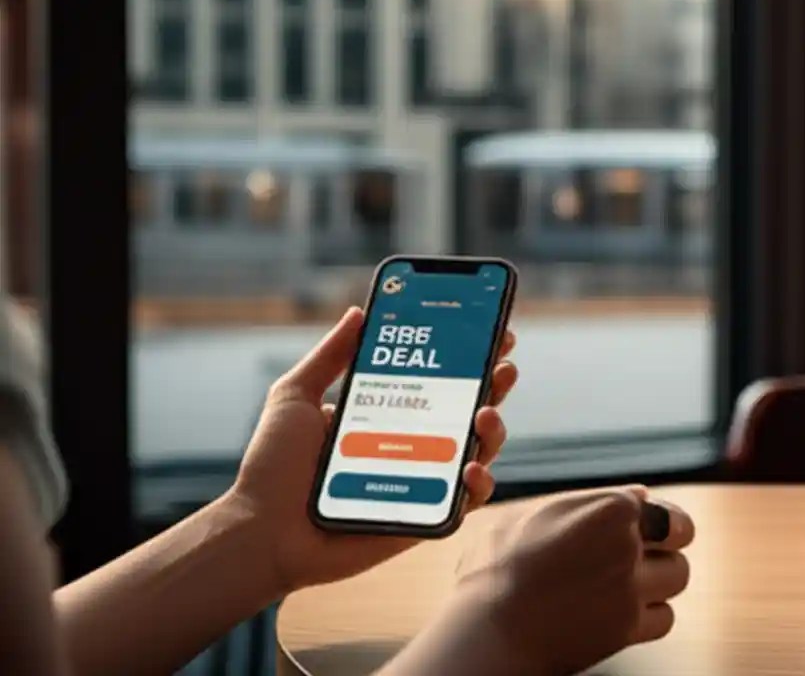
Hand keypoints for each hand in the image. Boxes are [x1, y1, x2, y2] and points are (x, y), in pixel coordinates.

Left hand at [225, 307, 518, 592]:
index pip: (438, 380)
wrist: (262, 531)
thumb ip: (329, 356)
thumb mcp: (295, 396)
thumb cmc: (273, 468)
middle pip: (468, 410)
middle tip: (503, 366)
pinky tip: (469, 468)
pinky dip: (480, 483)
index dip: (469, 357)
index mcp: (387, 414)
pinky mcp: (425, 519)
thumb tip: (358, 312)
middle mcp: (411, 445)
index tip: (491, 332)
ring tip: (485, 413)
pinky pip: (467, 501)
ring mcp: (422, 482)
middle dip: (495, 384)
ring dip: (494, 430)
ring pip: (479, 452)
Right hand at [390, 487, 694, 675]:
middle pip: (682, 535)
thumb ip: (587, 502)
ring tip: (629, 579)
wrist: (487, 631)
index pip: (660, 505)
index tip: (644, 523)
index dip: (653, 514)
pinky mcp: (627, 628)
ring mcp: (630, 588)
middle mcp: (628, 544)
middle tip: (647, 548)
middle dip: (668, 540)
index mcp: (609, 508)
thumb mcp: (531, 514)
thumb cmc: (498, 569)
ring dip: (660, 576)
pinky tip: (624, 609)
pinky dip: (652, 614)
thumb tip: (640, 494)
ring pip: (679, 575)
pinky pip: (665, 617)